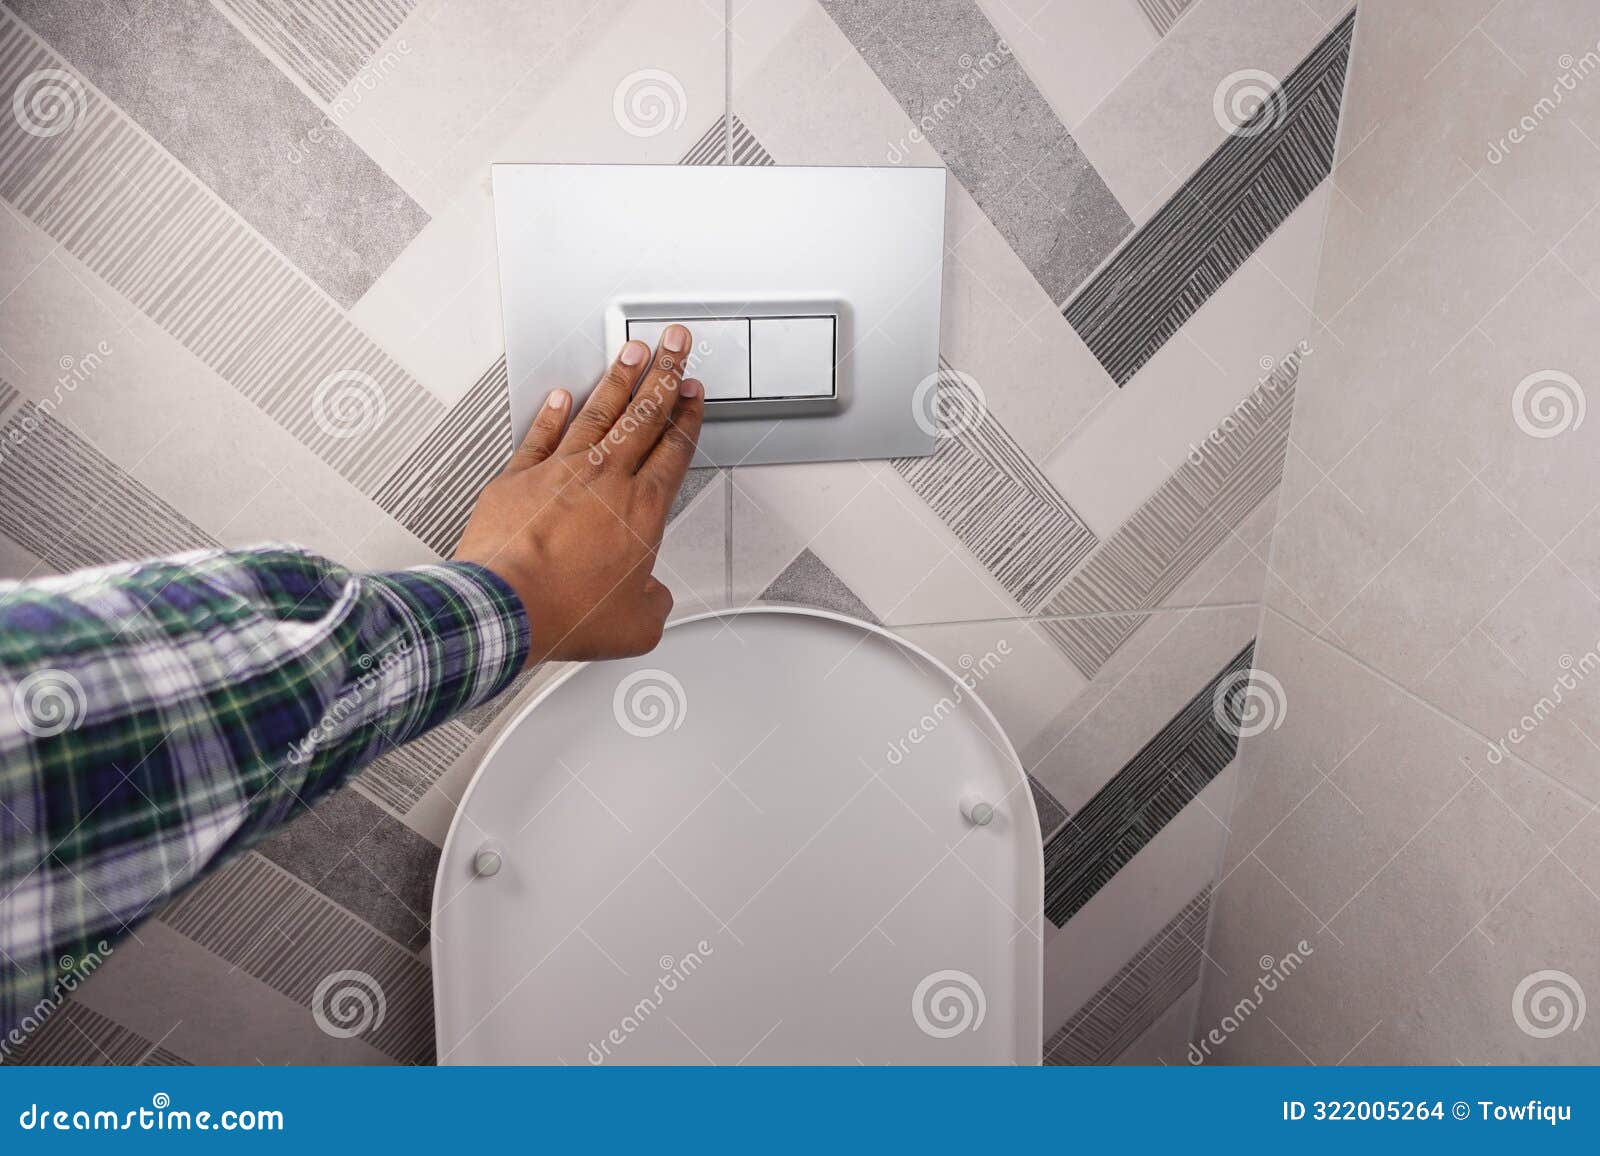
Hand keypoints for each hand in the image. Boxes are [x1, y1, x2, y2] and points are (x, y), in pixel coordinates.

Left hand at [453, 324, 704, 665]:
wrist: (504, 608)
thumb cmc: (565, 612)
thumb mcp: (636, 625)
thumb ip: (653, 603)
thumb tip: (652, 599)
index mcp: (642, 510)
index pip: (674, 449)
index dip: (688, 416)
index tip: (693, 392)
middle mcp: (605, 480)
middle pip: (644, 415)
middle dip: (664, 374)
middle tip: (674, 344)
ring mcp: (560, 472)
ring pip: (598, 413)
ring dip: (619, 379)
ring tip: (631, 351)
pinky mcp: (518, 478)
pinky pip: (541, 435)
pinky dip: (553, 413)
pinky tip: (562, 396)